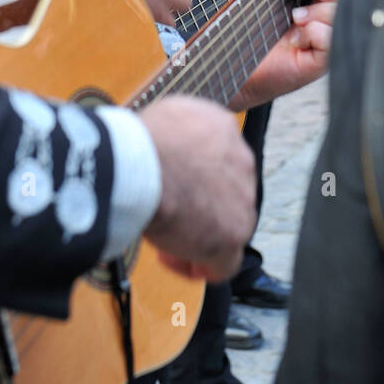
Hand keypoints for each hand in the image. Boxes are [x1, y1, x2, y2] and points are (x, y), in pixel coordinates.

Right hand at [140, 97, 255, 281]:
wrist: (141, 164)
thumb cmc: (140, 141)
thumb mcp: (166, 116)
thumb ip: (180, 132)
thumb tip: (171, 144)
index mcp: (224, 130)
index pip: (220, 158)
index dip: (195, 177)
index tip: (173, 186)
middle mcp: (242, 162)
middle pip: (228, 194)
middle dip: (200, 206)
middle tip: (169, 213)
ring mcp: (242, 201)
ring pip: (228, 227)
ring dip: (198, 235)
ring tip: (163, 237)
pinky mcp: (233, 235)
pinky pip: (224, 263)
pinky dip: (199, 266)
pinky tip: (172, 259)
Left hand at [226, 0, 343, 109]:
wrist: (231, 66)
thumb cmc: (249, 33)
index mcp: (316, 1)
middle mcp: (327, 19)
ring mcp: (328, 41)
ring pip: (340, 11)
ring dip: (316, 7)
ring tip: (293, 15)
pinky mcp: (323, 62)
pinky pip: (333, 38)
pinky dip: (317, 31)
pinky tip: (299, 36)